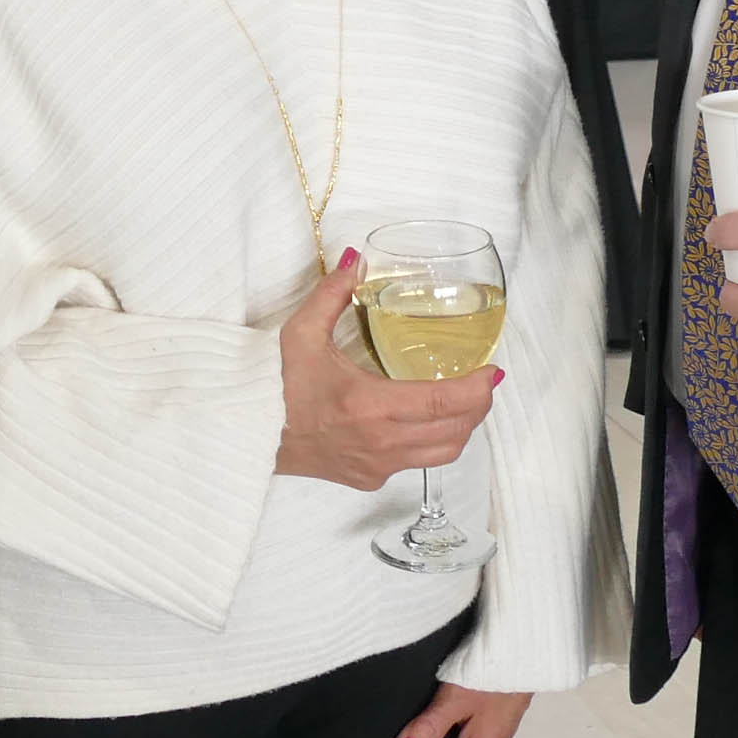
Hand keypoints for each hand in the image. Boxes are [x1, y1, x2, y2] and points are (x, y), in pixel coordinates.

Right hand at [273, 251, 499, 491]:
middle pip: (455, 433)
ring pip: (442, 455)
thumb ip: (334, 293)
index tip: (492, 371)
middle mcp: (380, 443)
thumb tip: (355, 258)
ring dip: (461, 429)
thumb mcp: (301, 333)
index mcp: (369, 406)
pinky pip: (415, 464)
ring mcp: (376, 466)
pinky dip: (431, 443)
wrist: (245, 432)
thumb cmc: (272, 385)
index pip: (445, 403)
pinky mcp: (368, 479)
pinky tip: (423, 420)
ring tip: (464, 402)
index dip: (479, 388)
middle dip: (479, 407)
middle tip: (483, 382)